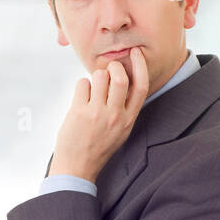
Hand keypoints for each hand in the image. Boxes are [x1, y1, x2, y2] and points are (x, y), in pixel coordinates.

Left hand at [50, 45, 148, 183]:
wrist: (77, 167)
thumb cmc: (98, 146)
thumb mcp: (120, 130)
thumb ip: (125, 108)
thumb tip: (123, 79)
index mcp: (128, 119)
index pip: (141, 87)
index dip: (140, 66)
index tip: (135, 53)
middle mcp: (115, 116)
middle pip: (120, 77)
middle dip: (113, 67)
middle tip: (107, 71)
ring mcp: (97, 114)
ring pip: (100, 76)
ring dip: (95, 77)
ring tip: (92, 89)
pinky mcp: (79, 112)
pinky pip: (82, 83)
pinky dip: (82, 86)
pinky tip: (81, 97)